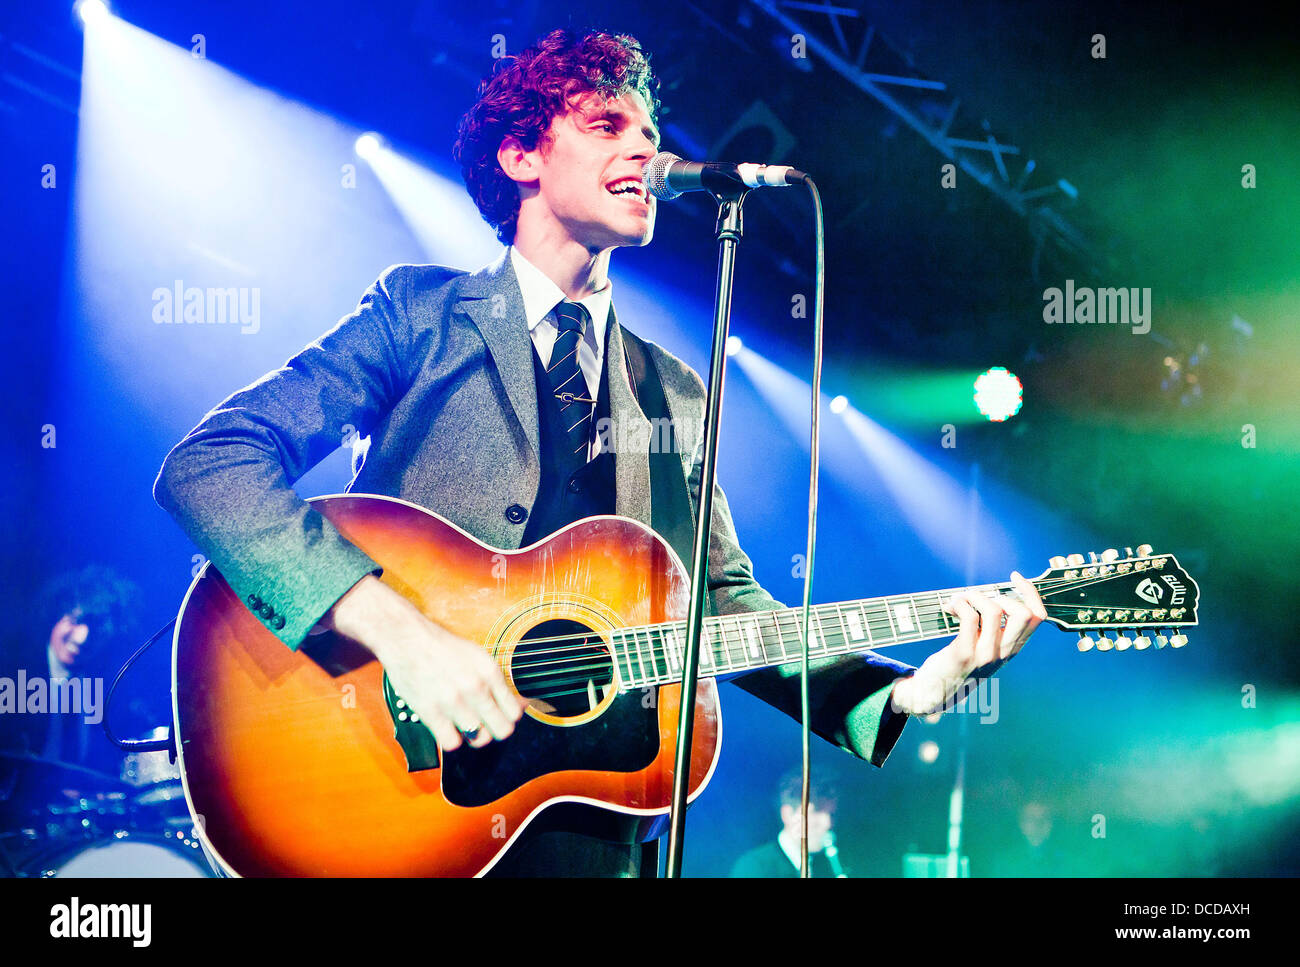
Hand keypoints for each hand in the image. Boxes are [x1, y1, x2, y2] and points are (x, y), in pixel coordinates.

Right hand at [324, 576, 526, 749]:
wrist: (407, 639)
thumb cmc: (441, 646)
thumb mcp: (477, 656)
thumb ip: (496, 681)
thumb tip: (519, 703)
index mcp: (490, 671)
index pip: (515, 711)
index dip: (511, 716)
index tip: (503, 714)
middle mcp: (475, 687)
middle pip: (503, 730)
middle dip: (497, 729)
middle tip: (487, 723)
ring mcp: (453, 702)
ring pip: (479, 739)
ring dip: (474, 735)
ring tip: (465, 723)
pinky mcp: (431, 712)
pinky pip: (452, 743)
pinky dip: (452, 740)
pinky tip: (449, 728)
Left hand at [889, 571, 1045, 715]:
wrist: (934, 694)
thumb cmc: (957, 665)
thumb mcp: (983, 649)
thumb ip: (991, 629)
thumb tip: (987, 595)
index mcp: (1011, 648)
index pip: (1037, 617)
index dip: (1030, 592)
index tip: (1015, 578)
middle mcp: (1003, 652)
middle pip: (1024, 614)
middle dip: (1003, 594)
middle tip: (981, 598)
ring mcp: (985, 655)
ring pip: (994, 610)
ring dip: (975, 595)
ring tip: (960, 600)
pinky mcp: (964, 653)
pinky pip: (969, 617)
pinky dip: (960, 604)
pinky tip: (950, 607)